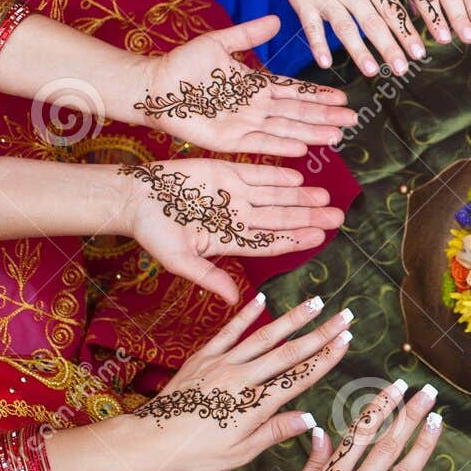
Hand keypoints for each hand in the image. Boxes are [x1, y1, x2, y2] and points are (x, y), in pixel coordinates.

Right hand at [119, 158, 344, 302]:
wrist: (133, 197)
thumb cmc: (152, 232)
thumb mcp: (178, 259)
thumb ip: (208, 276)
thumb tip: (233, 300)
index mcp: (230, 239)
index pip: (270, 241)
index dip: (294, 240)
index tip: (319, 238)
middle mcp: (237, 217)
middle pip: (280, 219)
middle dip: (307, 217)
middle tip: (336, 216)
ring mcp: (233, 193)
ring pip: (275, 196)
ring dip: (299, 196)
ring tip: (325, 196)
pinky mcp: (225, 171)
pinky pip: (257, 173)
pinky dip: (276, 174)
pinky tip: (298, 176)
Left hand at [128, 17, 358, 156]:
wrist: (154, 87)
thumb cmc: (182, 65)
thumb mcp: (219, 43)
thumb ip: (249, 34)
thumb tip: (277, 20)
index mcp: (255, 85)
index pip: (293, 91)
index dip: (317, 95)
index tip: (341, 97)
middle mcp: (255, 107)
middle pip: (297, 113)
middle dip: (325, 116)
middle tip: (353, 120)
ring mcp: (245, 125)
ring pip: (286, 129)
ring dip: (312, 132)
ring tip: (337, 135)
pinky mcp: (231, 140)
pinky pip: (262, 142)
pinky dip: (283, 145)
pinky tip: (304, 147)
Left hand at [130, 295, 351, 470]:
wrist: (150, 440)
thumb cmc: (195, 454)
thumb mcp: (239, 453)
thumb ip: (274, 432)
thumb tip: (308, 419)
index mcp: (253, 405)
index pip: (298, 377)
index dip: (325, 358)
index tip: (345, 341)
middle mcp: (242, 379)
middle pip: (288, 352)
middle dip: (320, 333)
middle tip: (344, 315)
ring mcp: (222, 364)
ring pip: (264, 336)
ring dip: (292, 318)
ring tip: (315, 302)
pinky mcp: (203, 358)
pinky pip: (229, 331)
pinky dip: (246, 315)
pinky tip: (262, 300)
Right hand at [225, 0, 423, 76]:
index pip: (391, 8)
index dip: (406, 31)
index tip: (419, 51)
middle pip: (374, 22)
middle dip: (391, 47)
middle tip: (403, 68)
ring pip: (346, 28)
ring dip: (360, 51)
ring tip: (373, 71)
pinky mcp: (303, 1)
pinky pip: (311, 27)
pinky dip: (318, 45)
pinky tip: (326, 63)